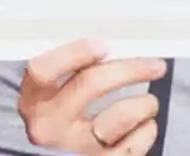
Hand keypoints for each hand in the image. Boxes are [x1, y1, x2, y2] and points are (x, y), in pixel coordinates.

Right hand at [18, 39, 166, 153]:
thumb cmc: (63, 114)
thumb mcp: (54, 92)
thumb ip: (75, 69)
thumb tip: (115, 46)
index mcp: (35, 98)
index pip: (44, 70)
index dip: (74, 53)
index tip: (103, 44)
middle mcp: (50, 124)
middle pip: (90, 84)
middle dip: (129, 68)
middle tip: (154, 65)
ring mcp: (73, 147)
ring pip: (119, 116)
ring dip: (143, 104)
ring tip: (148, 102)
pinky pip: (132, 145)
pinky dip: (146, 131)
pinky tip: (144, 123)